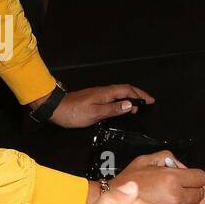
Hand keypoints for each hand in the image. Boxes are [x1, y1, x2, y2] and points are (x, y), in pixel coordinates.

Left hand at [36, 84, 155, 127]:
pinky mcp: (92, 98)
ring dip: (129, 98)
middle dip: (137, 95)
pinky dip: (120, 100)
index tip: (150, 100)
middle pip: (124, 90)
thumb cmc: (73, 112)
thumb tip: (129, 105)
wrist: (54, 108)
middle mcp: (102, 91)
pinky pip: (112, 97)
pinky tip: (119, 107)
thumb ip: (113, 109)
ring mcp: (97, 94)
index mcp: (105, 93)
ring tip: (136, 106)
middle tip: (147, 102)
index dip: (140, 95)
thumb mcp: (95, 113)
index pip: (127, 90)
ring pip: (118, 93)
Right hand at [98, 151, 204, 203]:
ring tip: (174, 202)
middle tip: (179, 189)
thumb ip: (166, 158)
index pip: (201, 178)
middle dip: (191, 190)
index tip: (190, 178)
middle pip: (200, 194)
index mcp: (171, 179)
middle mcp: (175, 198)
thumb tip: (181, 166)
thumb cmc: (127, 184)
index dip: (195, 177)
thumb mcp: (144, 161)